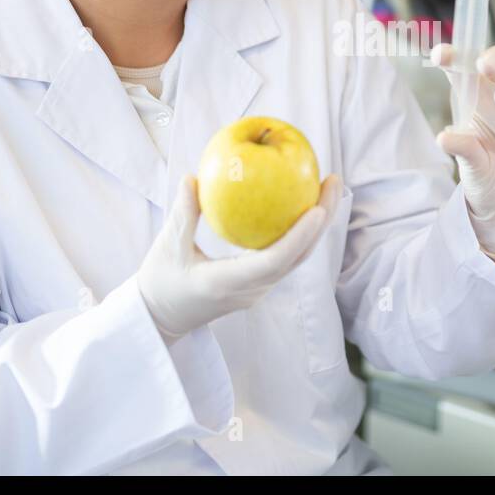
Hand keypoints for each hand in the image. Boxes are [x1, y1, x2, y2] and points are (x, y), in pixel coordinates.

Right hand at [137, 173, 342, 340]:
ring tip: (327, 187)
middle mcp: (250, 290)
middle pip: (297, 257)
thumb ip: (183, 214)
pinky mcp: (258, 285)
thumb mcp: (167, 247)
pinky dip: (300, 231)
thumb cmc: (160, 282)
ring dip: (317, 225)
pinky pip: (286, 258)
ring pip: (296, 258)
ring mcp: (257, 290)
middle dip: (321, 220)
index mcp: (227, 283)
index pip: (274, 262)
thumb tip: (193, 177)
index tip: (317, 209)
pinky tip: (305, 203)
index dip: (299, 237)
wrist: (161, 317)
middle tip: (334, 181)